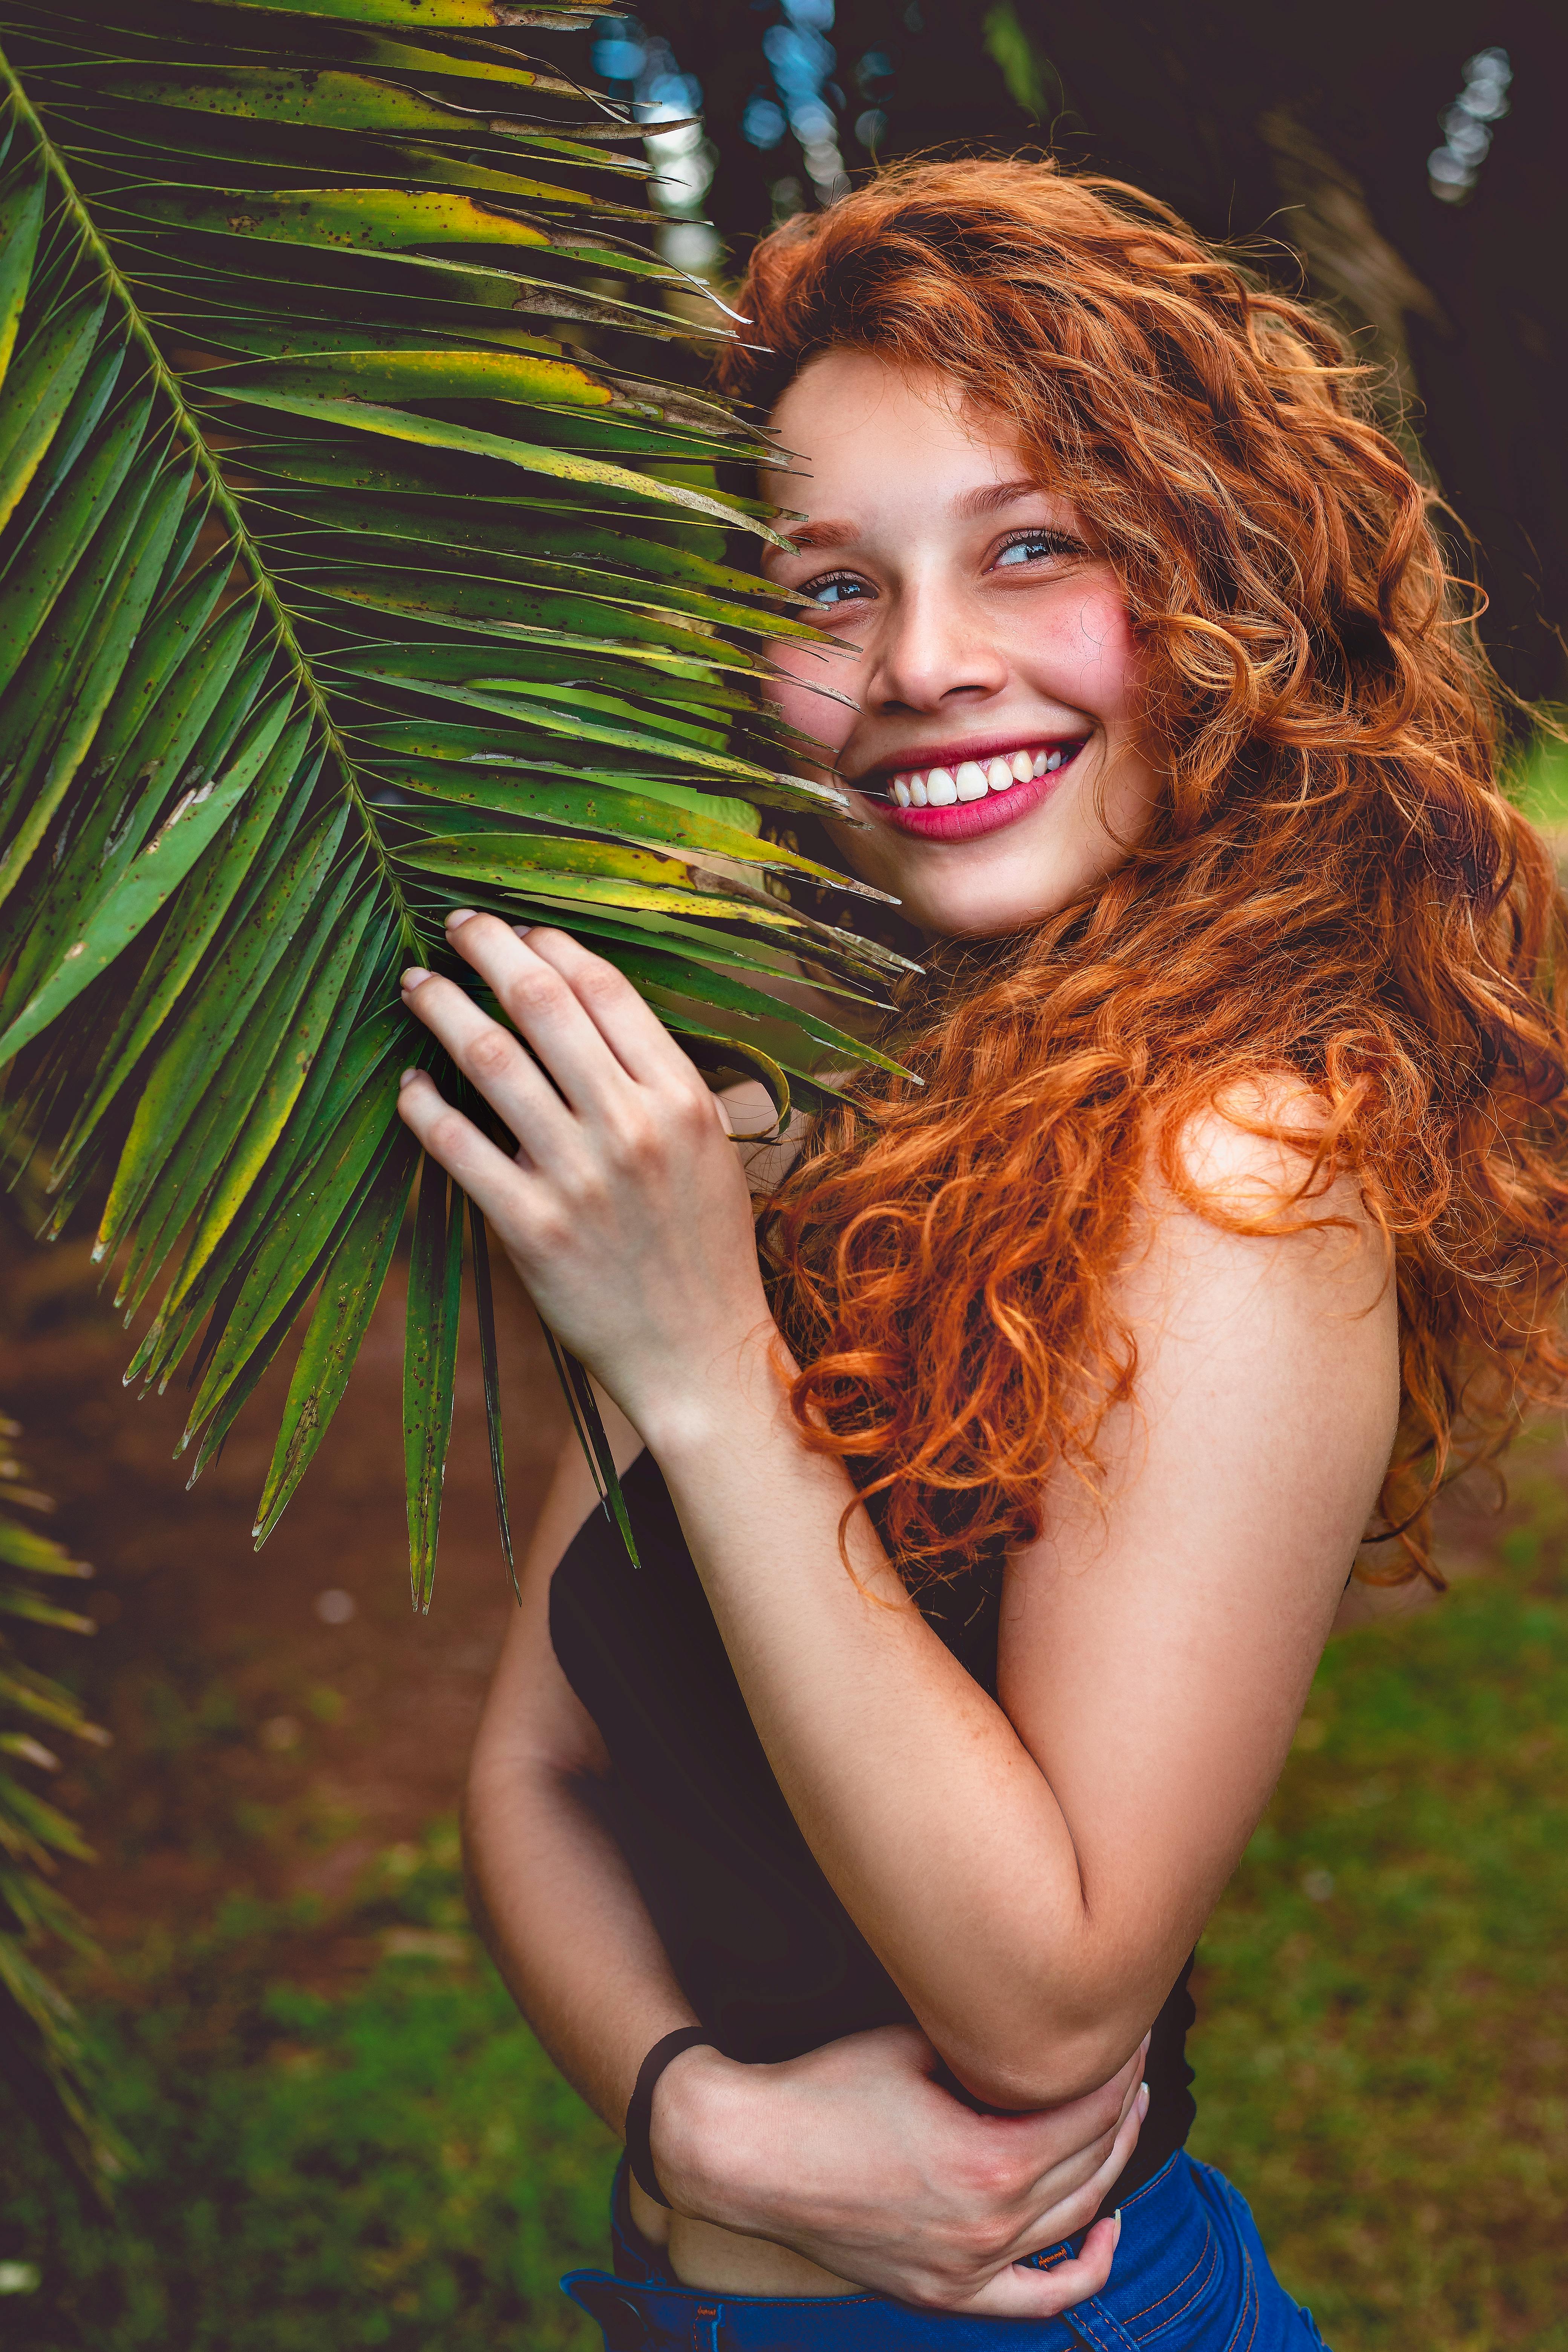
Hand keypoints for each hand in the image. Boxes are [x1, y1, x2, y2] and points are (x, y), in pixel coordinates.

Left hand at [396, 914, 775, 1440]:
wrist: (700, 1354)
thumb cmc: (703, 1248)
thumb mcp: (708, 1148)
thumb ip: (658, 1081)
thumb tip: (589, 1006)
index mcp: (682, 1098)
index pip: (605, 989)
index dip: (551, 946)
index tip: (519, 931)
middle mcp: (632, 1127)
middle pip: (542, 1004)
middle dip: (487, 949)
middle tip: (455, 926)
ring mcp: (578, 1178)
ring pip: (490, 1060)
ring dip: (442, 1008)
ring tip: (416, 985)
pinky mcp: (530, 1229)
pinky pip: (457, 1145)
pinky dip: (422, 1103)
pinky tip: (408, 1083)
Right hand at [653, 2023, 1149, 2315]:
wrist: (752, 2155)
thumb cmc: (827, 2088)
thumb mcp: (912, 2045)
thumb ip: (981, 2049)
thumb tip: (1032, 2028)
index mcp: (991, 2160)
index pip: (1089, 2110)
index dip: (1117, 2066)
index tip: (1126, 2032)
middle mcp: (991, 2223)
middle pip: (1093, 2162)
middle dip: (1122, 2105)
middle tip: (1130, 2063)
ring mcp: (969, 2268)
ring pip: (1075, 2219)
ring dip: (1110, 2167)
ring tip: (1122, 2119)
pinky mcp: (944, 2292)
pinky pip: (1036, 2299)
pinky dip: (1082, 2270)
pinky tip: (1102, 2234)